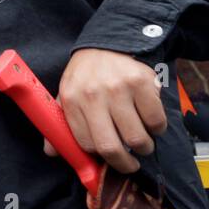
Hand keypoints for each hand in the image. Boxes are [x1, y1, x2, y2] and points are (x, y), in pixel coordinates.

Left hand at [50, 48, 165, 172]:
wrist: (108, 44)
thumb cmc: (86, 75)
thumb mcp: (66, 94)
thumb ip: (60, 123)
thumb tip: (52, 152)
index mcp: (72, 100)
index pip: (86, 144)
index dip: (100, 157)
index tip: (109, 158)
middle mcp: (94, 94)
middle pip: (111, 147)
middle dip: (124, 164)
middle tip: (130, 164)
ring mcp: (119, 88)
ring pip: (137, 138)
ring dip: (144, 147)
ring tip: (142, 141)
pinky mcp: (142, 83)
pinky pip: (156, 121)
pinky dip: (157, 128)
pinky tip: (149, 122)